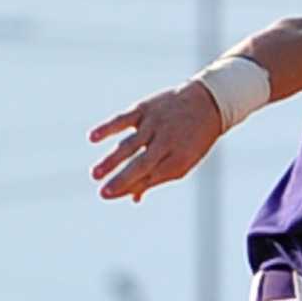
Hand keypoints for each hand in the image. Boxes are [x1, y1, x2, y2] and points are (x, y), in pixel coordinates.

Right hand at [89, 80, 222, 201]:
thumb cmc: (193, 139)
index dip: (128, 187)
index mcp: (178, 161)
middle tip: (102, 193)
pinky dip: (108, 128)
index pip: (149, 178)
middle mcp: (166, 143)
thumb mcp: (184, 161)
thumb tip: (133, 197)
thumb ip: (157, 177)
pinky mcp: (145, 108)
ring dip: (112, 160)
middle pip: (141, 165)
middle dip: (121, 180)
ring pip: (130, 145)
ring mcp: (155, 124)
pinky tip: (92, 137)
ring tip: (95, 174)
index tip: (108, 195)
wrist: (208, 102)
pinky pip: (124, 119)